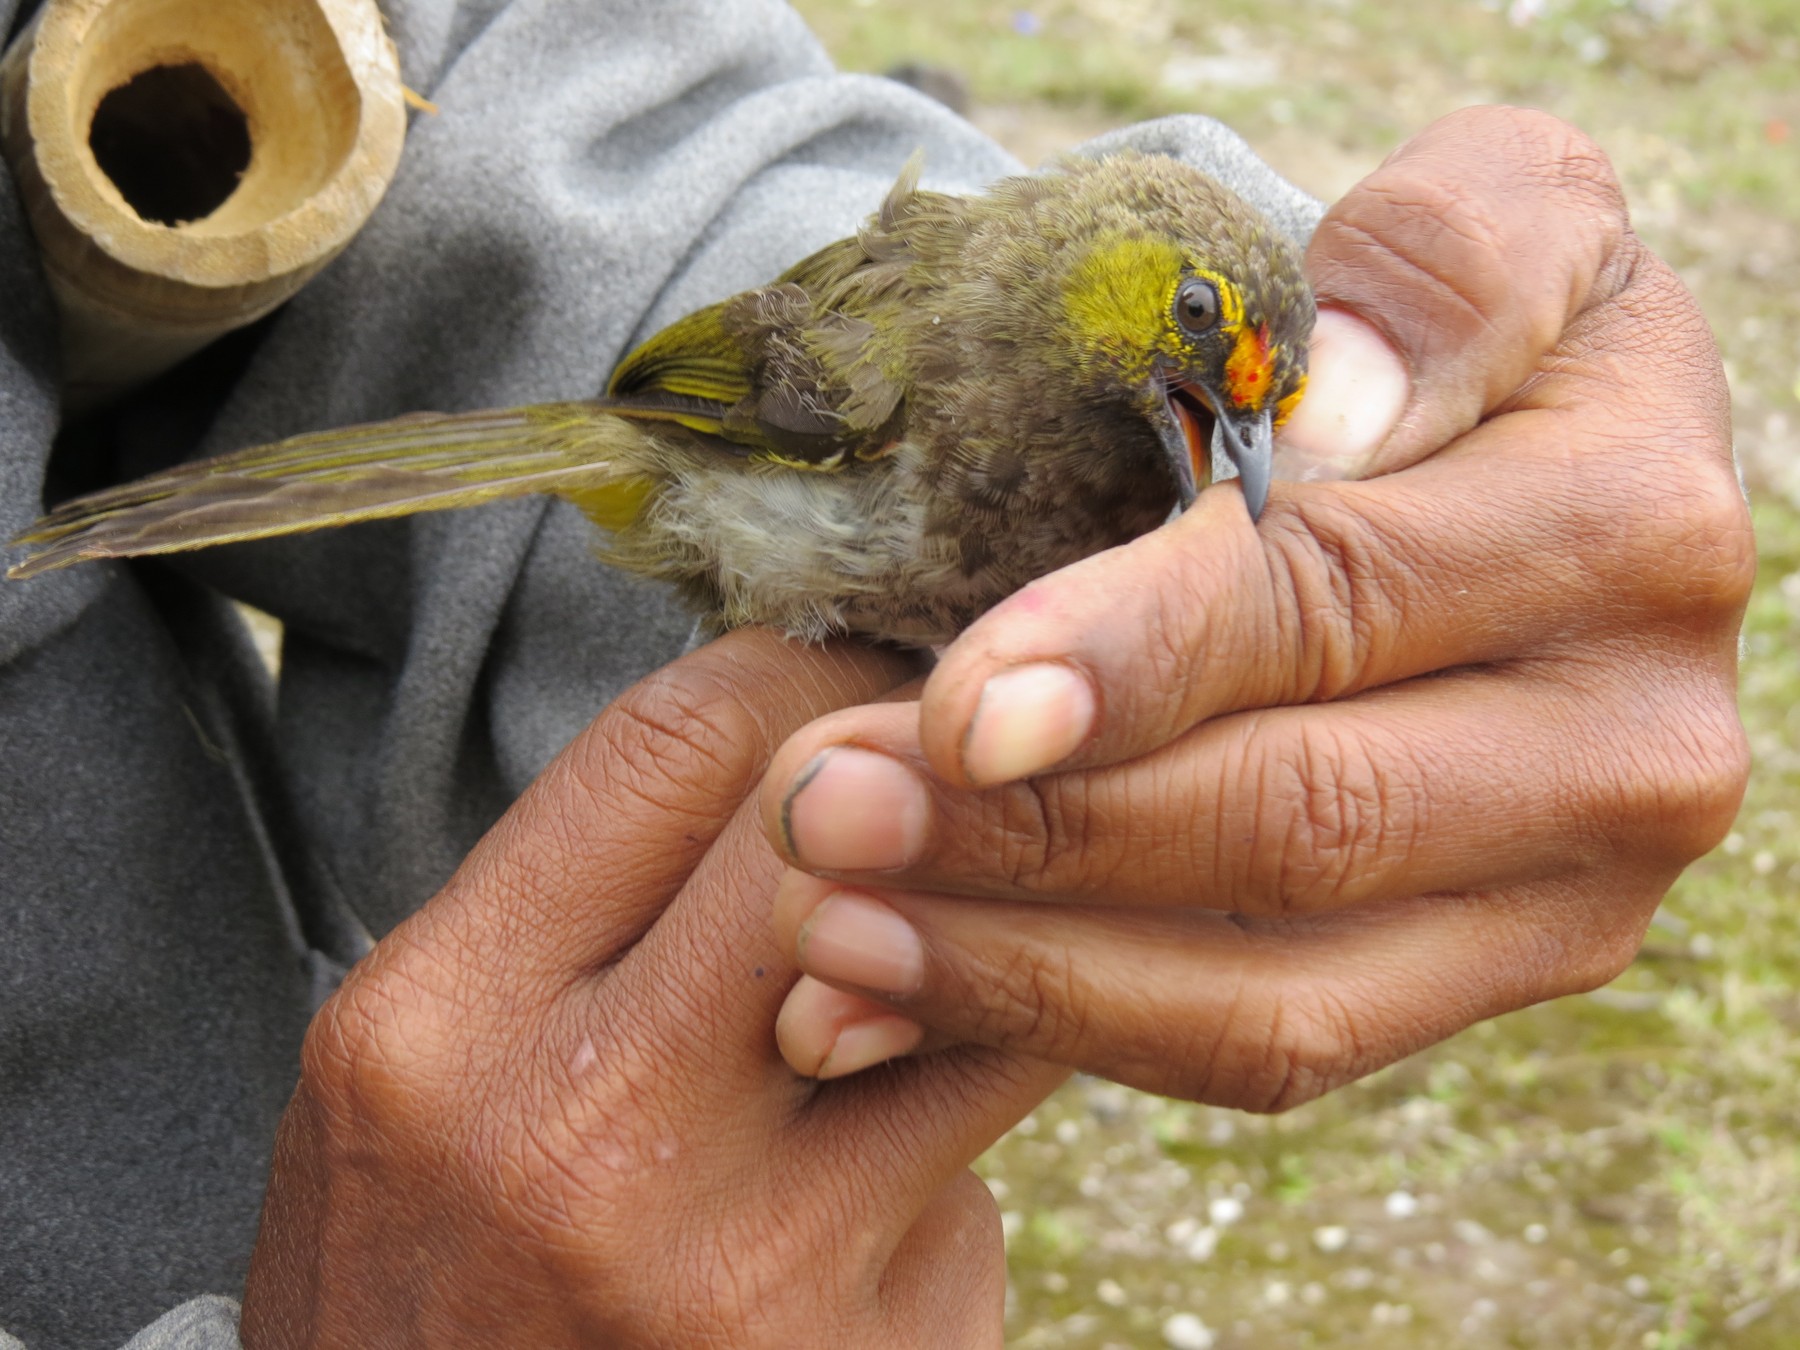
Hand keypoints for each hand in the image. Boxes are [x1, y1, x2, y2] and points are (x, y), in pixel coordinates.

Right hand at [239, 630, 1062, 1347]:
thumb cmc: (423, 1296)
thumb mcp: (407, 1086)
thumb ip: (569, 922)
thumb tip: (782, 765)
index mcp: (440, 1026)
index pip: (679, 739)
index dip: (810, 666)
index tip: (861, 669)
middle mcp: (585, 1137)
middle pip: (851, 826)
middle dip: (934, 765)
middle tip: (966, 763)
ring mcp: (746, 1261)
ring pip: (975, 986)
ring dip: (993, 940)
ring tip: (959, 943)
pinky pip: (980, 1171)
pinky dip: (958, 1138)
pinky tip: (895, 1168)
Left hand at [756, 106, 1752, 1108]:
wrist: (1538, 469)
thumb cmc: (1465, 331)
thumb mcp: (1500, 216)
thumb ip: (1438, 268)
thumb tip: (1331, 419)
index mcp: (1623, 533)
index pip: (1332, 604)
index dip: (1132, 661)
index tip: (950, 710)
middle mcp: (1627, 748)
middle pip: (1296, 828)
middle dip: (1033, 833)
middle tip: (820, 812)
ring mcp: (1562, 896)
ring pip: (1273, 995)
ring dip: (1024, 968)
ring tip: (827, 921)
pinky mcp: (1479, 976)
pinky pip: (1265, 1050)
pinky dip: (1067, 1029)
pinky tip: (894, 993)